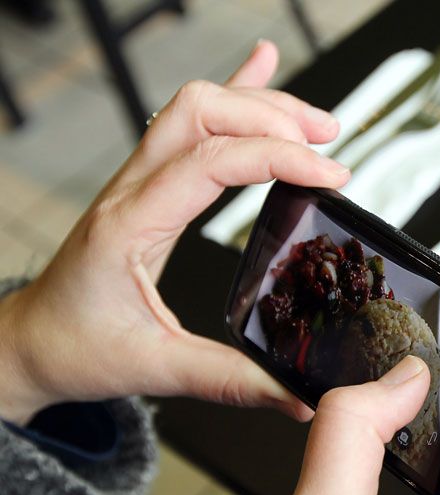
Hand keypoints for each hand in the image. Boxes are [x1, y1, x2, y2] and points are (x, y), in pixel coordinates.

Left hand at [0, 41, 346, 424]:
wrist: (29, 342)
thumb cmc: (75, 347)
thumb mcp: (155, 370)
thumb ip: (230, 381)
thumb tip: (296, 397)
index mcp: (131, 224)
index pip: (212, 160)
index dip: (278, 156)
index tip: (330, 172)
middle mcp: (133, 190)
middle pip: (202, 111)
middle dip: (273, 115)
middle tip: (328, 143)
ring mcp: (139, 181)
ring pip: (197, 108)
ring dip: (260, 105)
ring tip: (316, 124)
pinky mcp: (151, 185)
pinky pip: (190, 123)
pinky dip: (233, 93)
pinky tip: (262, 71)